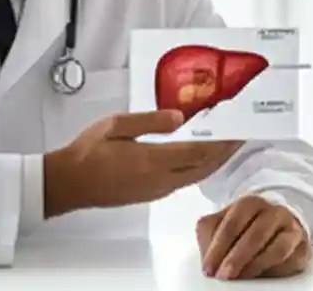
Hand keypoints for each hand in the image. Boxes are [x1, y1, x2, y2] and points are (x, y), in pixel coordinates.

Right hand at [43, 110, 242, 217]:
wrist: (70, 183)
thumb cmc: (88, 151)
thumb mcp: (116, 125)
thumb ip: (150, 121)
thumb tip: (180, 117)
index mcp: (153, 160)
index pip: (199, 151)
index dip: (223, 142)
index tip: (239, 131)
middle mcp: (160, 180)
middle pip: (204, 168)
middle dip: (225, 153)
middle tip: (242, 137)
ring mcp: (157, 190)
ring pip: (196, 177)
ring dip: (214, 162)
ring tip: (226, 146)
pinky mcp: (151, 194)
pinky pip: (184, 181)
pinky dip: (199, 169)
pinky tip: (200, 158)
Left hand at [197, 195, 310, 279]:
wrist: (275, 226)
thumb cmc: (244, 227)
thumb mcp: (221, 225)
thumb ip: (209, 236)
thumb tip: (208, 257)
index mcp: (250, 203)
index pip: (232, 223)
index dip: (218, 248)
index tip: (208, 268)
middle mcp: (274, 212)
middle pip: (256, 234)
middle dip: (237, 258)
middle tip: (223, 275)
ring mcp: (292, 229)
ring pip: (278, 248)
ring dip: (257, 265)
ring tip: (242, 278)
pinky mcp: (303, 248)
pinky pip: (292, 261)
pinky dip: (276, 271)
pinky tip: (262, 277)